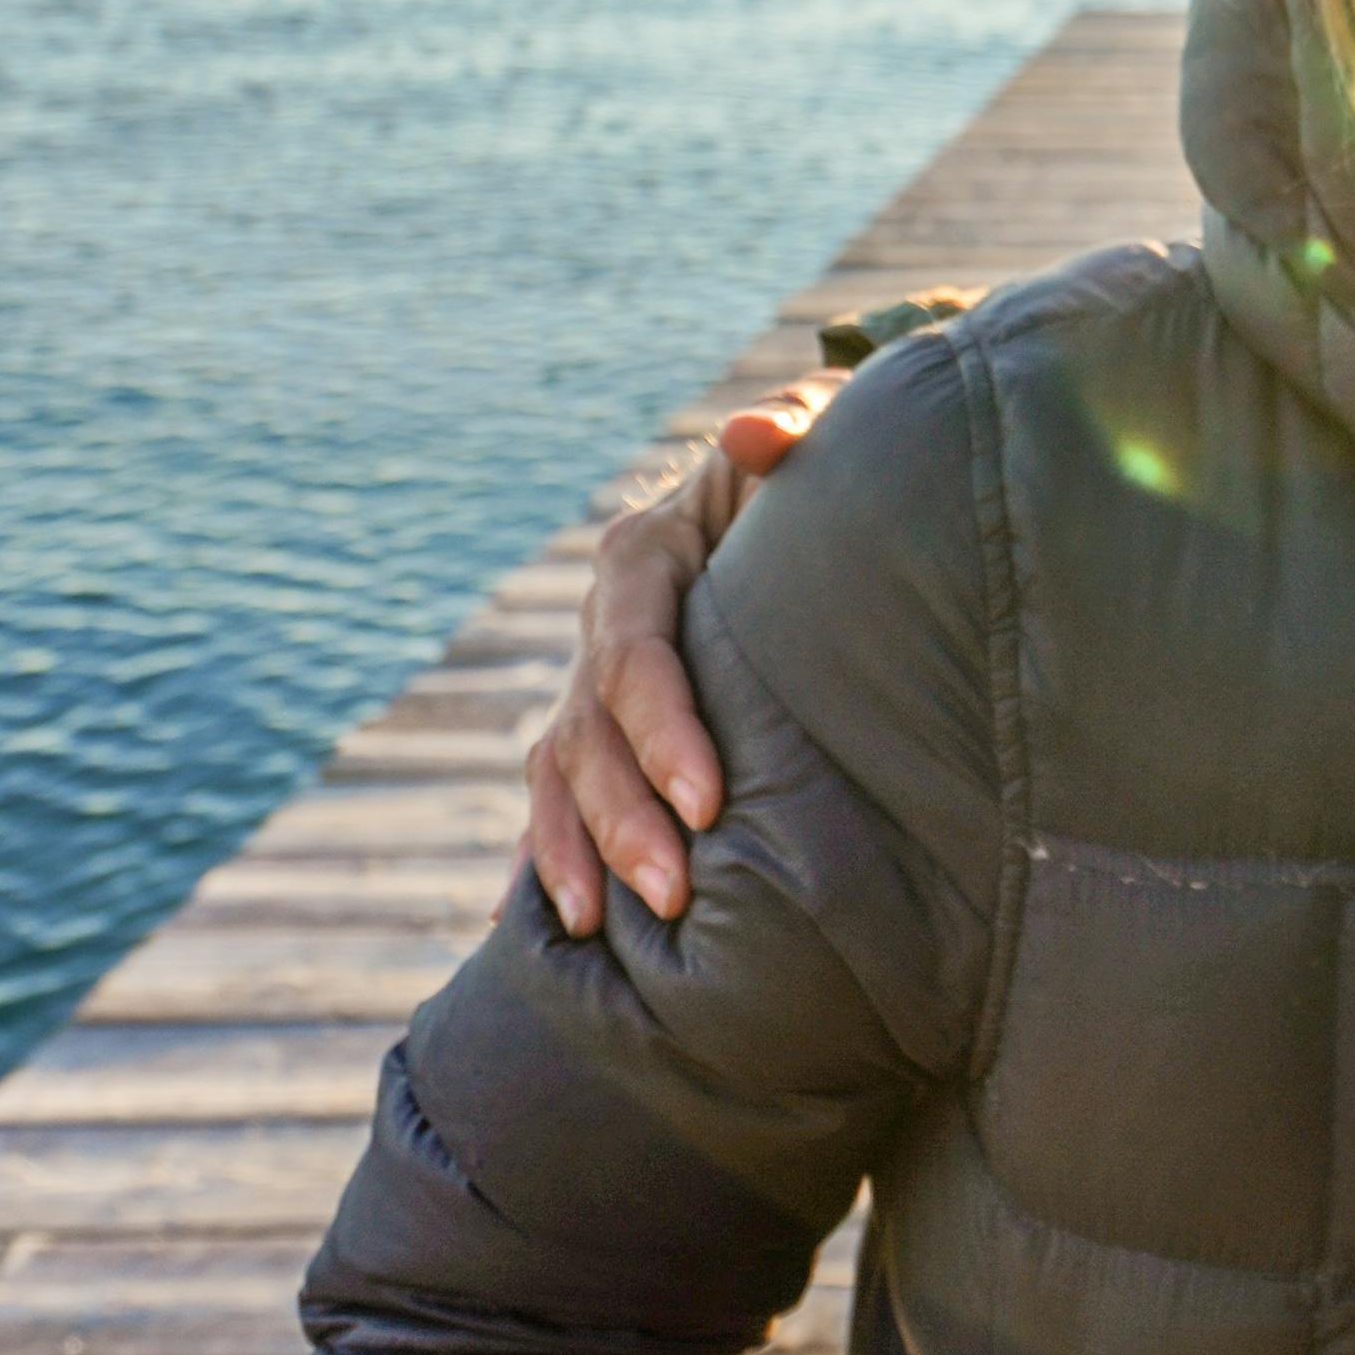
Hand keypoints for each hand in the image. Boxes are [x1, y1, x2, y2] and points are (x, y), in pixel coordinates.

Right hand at [519, 374, 830, 934]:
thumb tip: (754, 435)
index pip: (637, 656)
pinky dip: (544, 853)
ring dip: (576, 853)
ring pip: (562, 771)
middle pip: (590, 731)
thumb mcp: (824, 426)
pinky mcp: (608, 722)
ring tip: (599, 930)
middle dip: (623, 819)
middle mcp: (607, 623)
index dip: (663, 730)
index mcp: (645, 555)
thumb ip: (796, 424)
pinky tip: (525, 924)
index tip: (708, 800)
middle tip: (674, 893)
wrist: (814, 482)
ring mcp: (596, 677)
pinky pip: (559, 793)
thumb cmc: (829, 461)